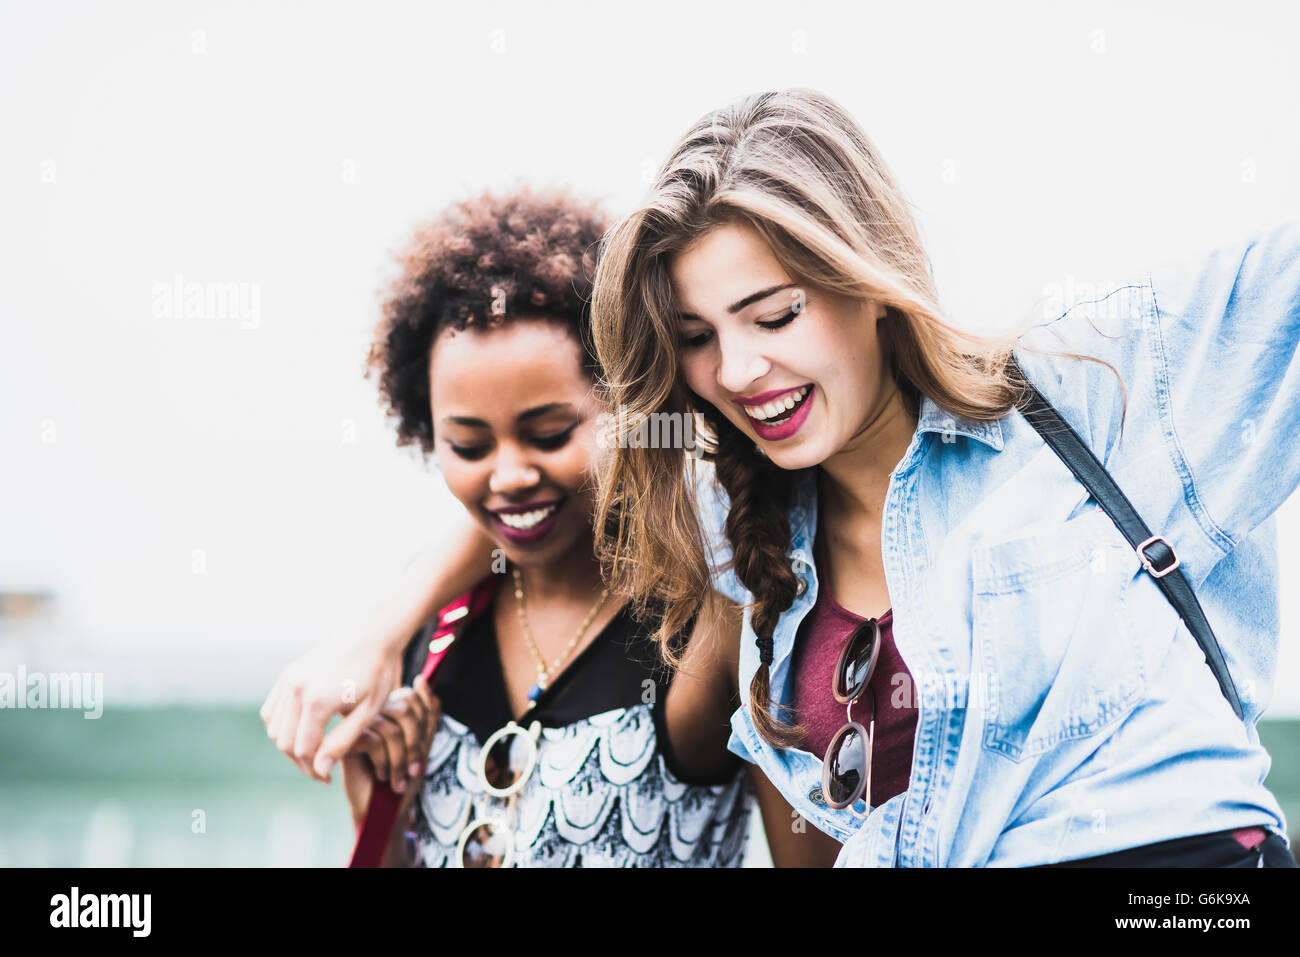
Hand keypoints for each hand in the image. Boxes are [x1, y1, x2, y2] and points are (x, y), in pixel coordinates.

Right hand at [261, 632, 403, 783]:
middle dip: (301, 763)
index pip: (303, 750)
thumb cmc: (377, 673)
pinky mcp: (286, 675)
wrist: (370, 635)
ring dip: (290, 746)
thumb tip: (321, 770)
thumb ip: (343, 742)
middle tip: (321, 771)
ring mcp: (287, 680)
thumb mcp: (368, 712)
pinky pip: (272, 711)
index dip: (313, 770)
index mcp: (317, 701)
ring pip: (274, 729)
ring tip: (314, 754)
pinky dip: (282, 727)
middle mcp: (295, 690)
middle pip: (285, 743)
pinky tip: (304, 733)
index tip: (328, 779)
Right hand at [341, 674, 441, 831]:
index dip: (423, 725)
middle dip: (415, 743)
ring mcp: (355, 727)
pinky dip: (384, 762)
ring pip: (390, 727)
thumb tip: (421, 680)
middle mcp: (371, 713)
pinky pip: (372, 740)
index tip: (421, 754)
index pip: (412, 698)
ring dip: (401, 758)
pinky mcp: (344, 744)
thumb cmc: (403, 778)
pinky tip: (381, 775)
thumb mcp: (423, 744)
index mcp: (389, 709)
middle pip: (404, 708)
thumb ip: (428, 713)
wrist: (384, 810)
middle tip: (413, 769)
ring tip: (399, 778)